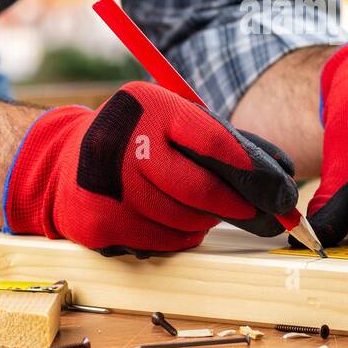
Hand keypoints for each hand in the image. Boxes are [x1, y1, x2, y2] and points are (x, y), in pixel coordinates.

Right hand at [4, 82, 297, 255]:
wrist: (64, 163)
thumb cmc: (139, 140)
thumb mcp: (176, 123)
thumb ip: (225, 141)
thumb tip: (282, 172)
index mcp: (149, 105)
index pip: (213, 141)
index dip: (254, 171)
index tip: (283, 193)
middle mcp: (122, 141)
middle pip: (201, 189)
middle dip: (242, 207)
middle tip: (269, 216)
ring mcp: (105, 185)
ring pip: (184, 221)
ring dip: (207, 222)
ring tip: (206, 211)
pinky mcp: (97, 222)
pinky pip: (161, 242)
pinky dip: (180, 237)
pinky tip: (173, 221)